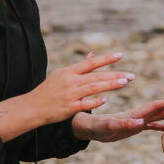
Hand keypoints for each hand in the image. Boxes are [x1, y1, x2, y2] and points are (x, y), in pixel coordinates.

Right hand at [0, 52, 133, 139]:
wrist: (33, 106)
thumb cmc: (49, 90)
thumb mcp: (61, 75)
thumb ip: (79, 68)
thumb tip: (93, 55)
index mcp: (69, 71)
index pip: (90, 63)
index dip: (106, 59)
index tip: (121, 55)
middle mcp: (70, 81)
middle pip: (96, 76)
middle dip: (115, 75)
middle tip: (131, 75)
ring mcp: (70, 94)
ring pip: (93, 88)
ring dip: (110, 85)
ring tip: (125, 83)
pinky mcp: (69, 108)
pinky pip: (85, 104)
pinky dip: (95, 101)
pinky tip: (106, 100)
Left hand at [73, 97, 163, 141]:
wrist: (86, 128)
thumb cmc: (95, 127)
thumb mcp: (108, 128)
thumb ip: (123, 124)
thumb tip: (140, 123)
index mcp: (133, 114)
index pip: (155, 106)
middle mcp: (137, 115)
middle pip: (160, 109)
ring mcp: (135, 120)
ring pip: (157, 117)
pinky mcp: (132, 127)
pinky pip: (150, 126)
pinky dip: (160, 127)